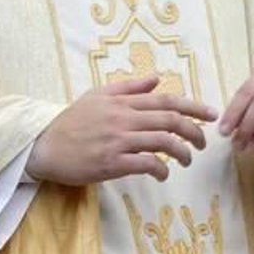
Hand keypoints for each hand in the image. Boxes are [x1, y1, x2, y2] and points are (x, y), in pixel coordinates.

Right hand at [25, 76, 217, 185]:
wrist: (43, 146)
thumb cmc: (70, 122)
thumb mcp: (97, 96)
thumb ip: (128, 88)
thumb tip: (157, 79)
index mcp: (121, 101)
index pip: (165, 100)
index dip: (193, 106)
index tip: (211, 114)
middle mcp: (122, 118)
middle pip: (170, 120)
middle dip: (193, 131)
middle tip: (202, 143)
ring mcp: (117, 140)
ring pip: (163, 141)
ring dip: (182, 152)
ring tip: (186, 160)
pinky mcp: (111, 162)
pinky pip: (146, 164)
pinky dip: (161, 170)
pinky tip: (162, 174)